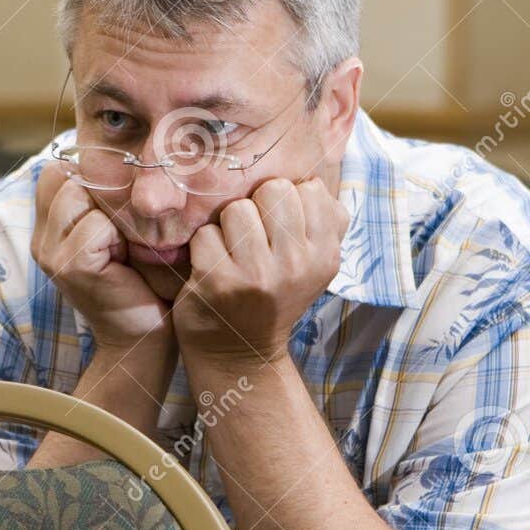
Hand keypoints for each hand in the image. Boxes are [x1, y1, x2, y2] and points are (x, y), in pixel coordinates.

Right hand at [32, 162, 172, 351]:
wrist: (147, 334)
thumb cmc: (142, 280)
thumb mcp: (118, 233)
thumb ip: (103, 201)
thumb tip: (116, 154)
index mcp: (49, 229)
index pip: (55, 171)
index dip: (88, 178)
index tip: (113, 210)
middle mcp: (42, 240)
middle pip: (64, 176)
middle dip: (101, 193)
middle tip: (122, 233)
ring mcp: (51, 254)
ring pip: (78, 194)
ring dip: (110, 213)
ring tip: (123, 245)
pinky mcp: (70, 266)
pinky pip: (94, 225)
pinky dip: (118, 236)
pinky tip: (125, 259)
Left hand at [173, 177, 347, 365]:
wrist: (240, 351)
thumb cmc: (275, 294)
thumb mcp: (314, 262)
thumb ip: (326, 219)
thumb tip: (316, 177)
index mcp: (324, 255)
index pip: (308, 188)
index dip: (286, 201)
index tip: (278, 227)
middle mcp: (296, 265)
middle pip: (272, 190)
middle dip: (257, 206)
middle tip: (252, 238)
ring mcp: (257, 275)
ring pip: (237, 208)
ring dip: (227, 226)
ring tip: (232, 252)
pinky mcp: (219, 282)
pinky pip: (205, 233)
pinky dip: (203, 247)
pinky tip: (212, 267)